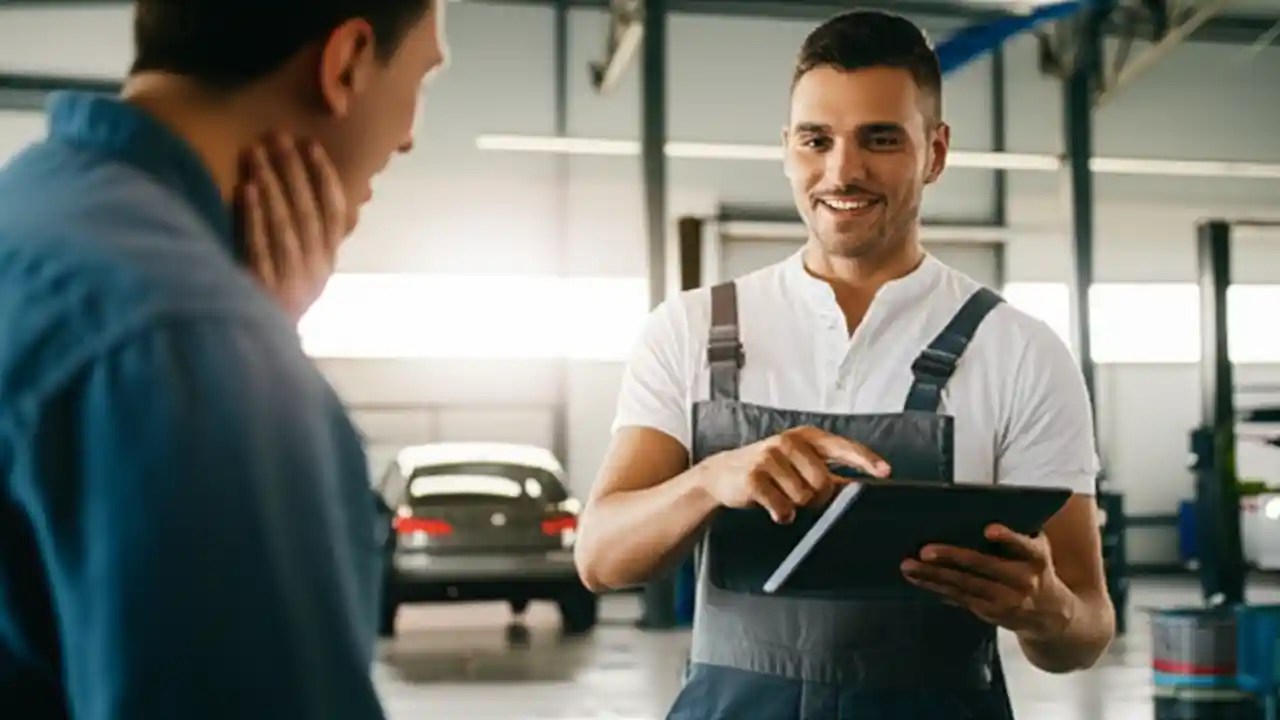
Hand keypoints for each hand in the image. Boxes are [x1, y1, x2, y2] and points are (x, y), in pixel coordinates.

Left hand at [237, 133, 347, 322]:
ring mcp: (290, 279)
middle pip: (307, 212)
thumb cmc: (274, 304)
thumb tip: (312, 194)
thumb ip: (308, 241)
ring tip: (256, 153)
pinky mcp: (263, 288)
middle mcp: (314, 270)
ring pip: (284, 223)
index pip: (334, 212)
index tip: (311, 145)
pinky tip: (246, 190)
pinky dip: (253, 216)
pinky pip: (258, 245)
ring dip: (272, 185)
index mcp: (326, 263)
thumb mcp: (302, 275)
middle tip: (278, 137)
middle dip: (293, 171)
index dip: (323, 177)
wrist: (258, 354)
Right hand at [699, 426, 889, 523]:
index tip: (885, 472)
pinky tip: (770, 506)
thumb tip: (860, 486)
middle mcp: (789, 442)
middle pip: (824, 483)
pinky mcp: (754, 477)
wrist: (722, 474)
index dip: (865, 460)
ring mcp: (770, 458)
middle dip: (816, 498)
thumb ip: (829, 472)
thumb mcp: (799, 463)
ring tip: (780, 496)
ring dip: (795, 506)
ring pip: (803, 498)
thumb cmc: (768, 469)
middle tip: (800, 496)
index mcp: (806, 437)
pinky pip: (783, 508)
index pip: (842, 447)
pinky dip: (780, 514)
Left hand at [901, 524, 1073, 639]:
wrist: (1052, 615)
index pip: (1024, 545)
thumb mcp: (1038, 549)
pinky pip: (959, 598)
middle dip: (952, 558)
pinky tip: (917, 578)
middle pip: (983, 567)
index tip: (989, 530)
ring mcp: (1006, 601)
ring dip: (933, 575)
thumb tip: (973, 519)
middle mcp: (1023, 581)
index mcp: (1037, 559)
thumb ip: (1016, 536)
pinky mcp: (991, 614)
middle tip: (924, 550)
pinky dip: (936, 587)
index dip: (1008, 537)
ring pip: (964, 585)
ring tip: (909, 565)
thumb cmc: (1037, 568)